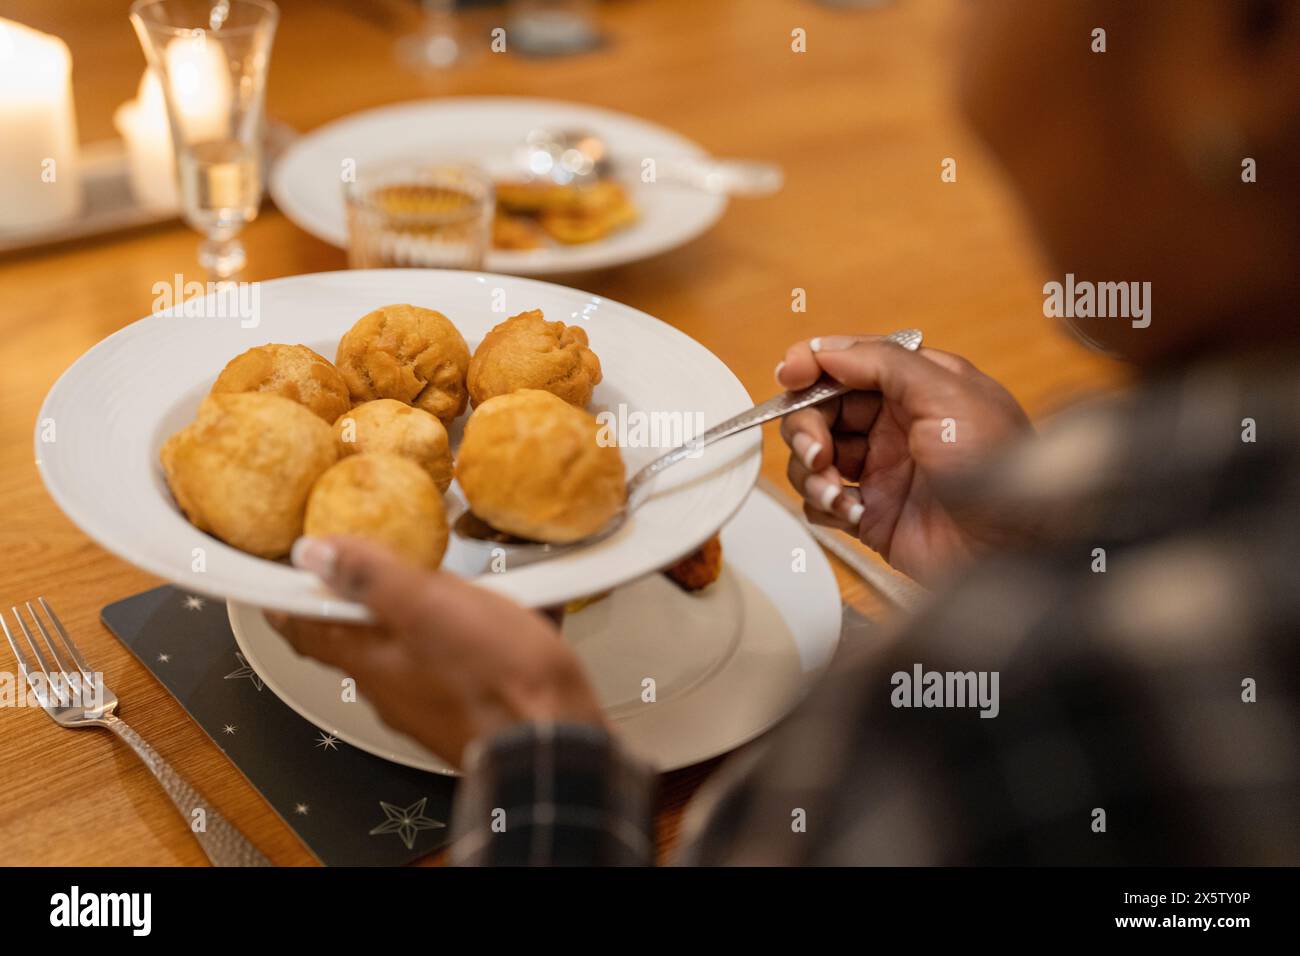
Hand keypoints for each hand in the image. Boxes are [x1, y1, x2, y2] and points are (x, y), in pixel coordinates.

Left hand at [267, 536, 606, 767]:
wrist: (559, 741)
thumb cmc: (498, 677)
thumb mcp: (429, 608)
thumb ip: (370, 578)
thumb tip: (312, 553)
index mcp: (371, 661)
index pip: (307, 631)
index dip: (289, 603)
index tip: (279, 581)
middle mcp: (393, 689)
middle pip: (361, 639)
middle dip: (364, 603)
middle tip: (370, 565)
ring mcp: (433, 703)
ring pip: (412, 650)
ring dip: (421, 617)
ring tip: (452, 584)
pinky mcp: (473, 709)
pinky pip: (458, 663)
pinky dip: (469, 637)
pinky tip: (505, 617)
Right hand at [777, 335, 1031, 582]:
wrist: (1010, 546)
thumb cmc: (999, 468)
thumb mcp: (947, 393)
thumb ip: (884, 362)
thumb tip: (828, 349)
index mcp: (915, 388)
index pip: (849, 364)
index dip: (814, 365)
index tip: (790, 374)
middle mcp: (893, 426)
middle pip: (820, 410)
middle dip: (807, 427)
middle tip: (817, 450)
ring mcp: (878, 471)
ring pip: (812, 456)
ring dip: (811, 471)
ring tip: (836, 490)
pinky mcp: (868, 513)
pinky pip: (819, 501)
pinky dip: (823, 505)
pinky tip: (851, 512)